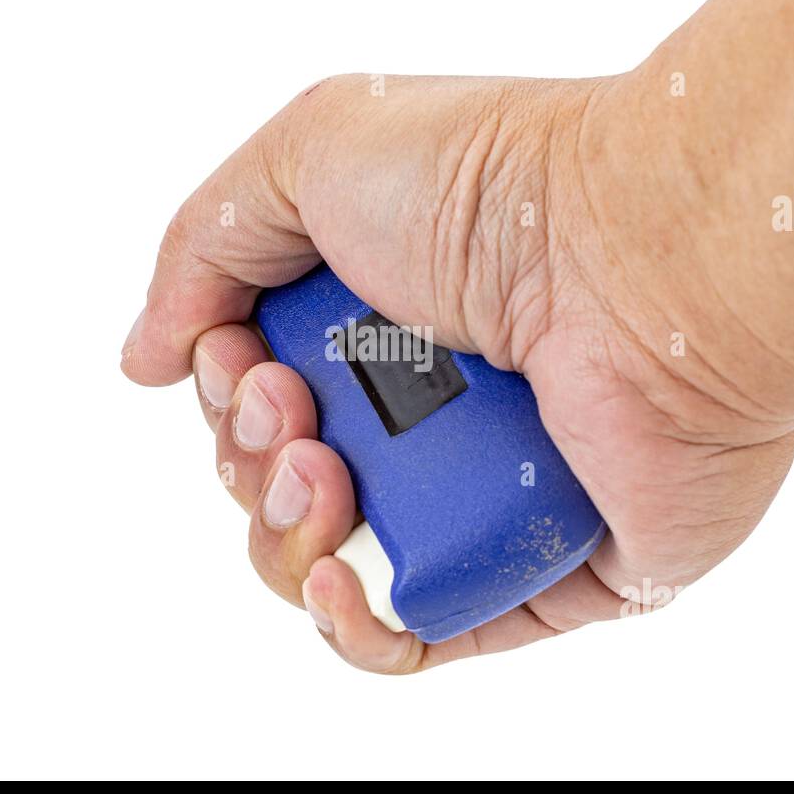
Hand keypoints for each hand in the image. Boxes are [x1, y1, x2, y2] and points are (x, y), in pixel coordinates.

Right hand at [121, 72, 793, 671]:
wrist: (649, 260)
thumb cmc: (495, 188)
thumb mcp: (311, 155)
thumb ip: (204, 246)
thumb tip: (144, 361)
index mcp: (375, 319)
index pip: (252, 391)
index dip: (223, 392)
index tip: (246, 357)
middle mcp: (423, 410)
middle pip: (275, 482)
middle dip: (247, 457)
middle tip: (292, 409)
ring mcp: (475, 495)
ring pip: (325, 564)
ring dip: (283, 533)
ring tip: (326, 472)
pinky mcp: (534, 572)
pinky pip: (421, 638)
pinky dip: (354, 630)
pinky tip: (339, 575)